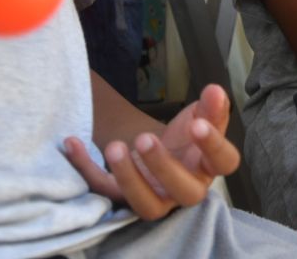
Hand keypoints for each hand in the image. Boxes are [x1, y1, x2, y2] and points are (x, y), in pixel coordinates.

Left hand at [63, 84, 239, 219]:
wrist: (161, 154)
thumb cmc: (184, 139)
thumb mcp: (199, 118)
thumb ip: (211, 106)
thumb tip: (215, 91)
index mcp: (208, 166)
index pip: (223, 163)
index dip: (213, 146)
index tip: (198, 124)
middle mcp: (185, 189)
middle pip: (183, 191)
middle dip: (163, 167)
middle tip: (144, 138)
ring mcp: (155, 197)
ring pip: (145, 204)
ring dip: (128, 178)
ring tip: (115, 147)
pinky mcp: (123, 198)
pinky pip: (103, 191)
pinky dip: (86, 169)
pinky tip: (72, 143)